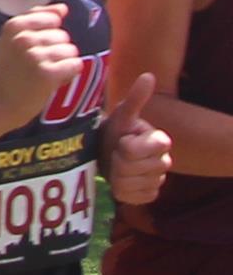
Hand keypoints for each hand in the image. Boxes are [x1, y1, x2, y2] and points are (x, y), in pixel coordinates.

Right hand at [0, 4, 80, 126]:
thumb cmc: (9, 70)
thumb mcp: (12, 38)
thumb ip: (36, 18)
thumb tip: (63, 8)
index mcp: (14, 25)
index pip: (53, 18)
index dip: (47, 36)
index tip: (29, 50)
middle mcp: (23, 38)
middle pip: (63, 36)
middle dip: (54, 51)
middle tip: (33, 67)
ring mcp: (35, 56)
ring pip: (71, 51)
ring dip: (61, 64)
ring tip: (40, 75)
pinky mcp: (47, 74)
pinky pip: (75, 65)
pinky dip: (68, 75)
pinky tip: (50, 82)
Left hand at [103, 72, 171, 205]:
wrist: (108, 152)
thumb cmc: (116, 131)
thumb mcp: (123, 115)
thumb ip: (136, 99)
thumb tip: (148, 76)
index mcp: (161, 141)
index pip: (134, 151)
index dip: (122, 147)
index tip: (121, 141)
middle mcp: (165, 161)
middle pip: (131, 169)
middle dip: (117, 162)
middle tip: (116, 155)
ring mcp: (158, 179)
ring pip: (131, 185)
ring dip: (117, 177)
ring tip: (117, 167)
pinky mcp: (149, 194)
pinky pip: (134, 198)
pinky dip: (123, 192)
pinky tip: (120, 182)